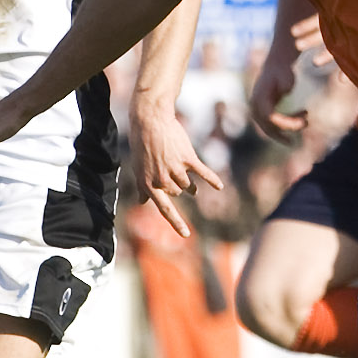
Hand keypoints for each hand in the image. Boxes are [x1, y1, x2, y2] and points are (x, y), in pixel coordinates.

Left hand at [127, 98, 224, 239]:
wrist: (150, 122)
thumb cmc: (142, 145)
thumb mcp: (137, 168)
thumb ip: (143, 187)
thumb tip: (142, 202)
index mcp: (148, 184)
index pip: (165, 209)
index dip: (176, 223)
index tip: (186, 235)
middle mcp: (162, 180)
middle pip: (179, 193)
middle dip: (179, 187)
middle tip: (176, 175)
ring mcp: (176, 170)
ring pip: (189, 185)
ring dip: (189, 180)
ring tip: (183, 168)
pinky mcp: (188, 159)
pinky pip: (203, 173)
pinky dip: (211, 180)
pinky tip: (219, 186)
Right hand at [248, 13, 325, 141]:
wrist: (277, 64)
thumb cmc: (283, 69)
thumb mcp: (286, 76)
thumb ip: (285, 83)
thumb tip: (285, 91)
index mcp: (259, 98)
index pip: (270, 118)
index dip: (286, 123)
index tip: (302, 122)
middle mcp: (255, 107)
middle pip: (269, 128)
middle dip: (287, 130)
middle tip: (306, 125)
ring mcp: (258, 111)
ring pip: (272, 129)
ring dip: (290, 126)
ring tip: (307, 120)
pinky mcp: (265, 111)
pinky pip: (275, 124)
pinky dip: (289, 122)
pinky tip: (304, 113)